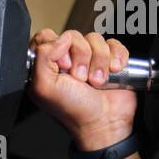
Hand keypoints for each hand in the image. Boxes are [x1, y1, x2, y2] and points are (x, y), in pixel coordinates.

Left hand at [28, 28, 136, 149]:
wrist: (104, 122)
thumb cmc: (73, 110)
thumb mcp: (44, 87)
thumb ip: (42, 57)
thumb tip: (61, 38)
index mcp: (46, 65)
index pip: (46, 37)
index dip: (55, 47)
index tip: (63, 65)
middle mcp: (67, 59)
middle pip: (72, 36)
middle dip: (80, 57)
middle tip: (81, 78)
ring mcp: (90, 59)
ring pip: (95, 39)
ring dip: (99, 61)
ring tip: (97, 81)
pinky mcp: (110, 59)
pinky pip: (114, 44)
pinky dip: (116, 57)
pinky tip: (114, 72)